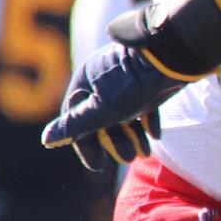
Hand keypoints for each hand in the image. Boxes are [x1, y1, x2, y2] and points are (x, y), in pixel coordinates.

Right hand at [41, 0, 220, 170]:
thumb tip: (46, 140)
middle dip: (114, 141)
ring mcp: (129, 77)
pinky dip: (148, 121)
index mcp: (86, 81)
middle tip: (128, 159)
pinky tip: (155, 137)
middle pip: (102, 117)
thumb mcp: (101, 109)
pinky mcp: (151, 78)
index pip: (75, 118)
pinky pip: (145, 104)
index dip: (84, 143)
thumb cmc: (133, 83)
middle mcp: (105, 78)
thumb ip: (77, 126)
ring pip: (125, 113)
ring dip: (133, 135)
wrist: (174, 55)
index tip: (97, 165)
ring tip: (144, 154)